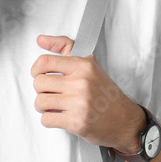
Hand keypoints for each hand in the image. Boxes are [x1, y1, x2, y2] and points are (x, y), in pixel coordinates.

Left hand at [31, 34, 144, 150]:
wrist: (125, 120)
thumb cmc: (105, 93)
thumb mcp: (89, 64)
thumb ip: (64, 47)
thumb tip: (40, 39)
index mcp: (83, 65)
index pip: (44, 62)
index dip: (36, 70)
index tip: (39, 75)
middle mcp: (81, 83)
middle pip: (39, 83)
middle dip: (41, 90)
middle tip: (51, 93)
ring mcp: (79, 103)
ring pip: (40, 102)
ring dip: (43, 106)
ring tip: (54, 105)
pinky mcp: (76, 122)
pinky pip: (46, 119)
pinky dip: (49, 120)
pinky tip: (59, 116)